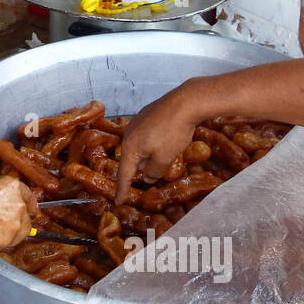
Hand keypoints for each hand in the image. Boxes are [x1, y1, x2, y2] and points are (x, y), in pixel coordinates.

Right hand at [0, 173, 33, 248]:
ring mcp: (15, 224)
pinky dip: (2, 241)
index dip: (27, 202)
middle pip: (26, 214)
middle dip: (16, 217)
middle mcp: (18, 205)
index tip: (29, 208)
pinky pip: (9, 242)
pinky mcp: (8, 240)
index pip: (28, 195)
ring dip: (11, 230)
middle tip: (0, 220)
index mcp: (12, 187)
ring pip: (21, 230)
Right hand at [114, 83, 202, 205]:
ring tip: (162, 159)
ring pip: (139, 146)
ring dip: (147, 156)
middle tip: (150, 177)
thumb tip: (147, 176)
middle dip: (139, 169)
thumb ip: (154, 171)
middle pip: (131, 158)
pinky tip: (165, 142)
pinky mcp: (147, 114)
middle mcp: (129, 134)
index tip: (118, 201)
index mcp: (130, 148)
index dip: (122, 189)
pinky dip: (152, 143)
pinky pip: (145, 134)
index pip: (123, 174)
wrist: (184, 102)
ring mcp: (137, 122)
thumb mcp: (164, 158)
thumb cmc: (173, 132)